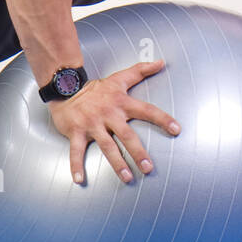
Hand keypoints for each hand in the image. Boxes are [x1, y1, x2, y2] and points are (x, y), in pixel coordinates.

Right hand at [47, 60, 180, 184]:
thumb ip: (140, 70)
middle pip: (127, 135)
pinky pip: (76, 151)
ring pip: (107, 146)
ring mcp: (92, 125)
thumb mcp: (118, 78)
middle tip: (148, 167)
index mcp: (121, 103)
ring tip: (127, 177)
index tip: (176, 130)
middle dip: (138, 152)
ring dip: (117, 163)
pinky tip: (79, 179)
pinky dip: (76, 165)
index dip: (162, 119)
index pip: (146, 110)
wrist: (65, 88)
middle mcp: (108, 115)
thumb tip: (161, 62)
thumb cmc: (94, 89)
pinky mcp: (76, 132)